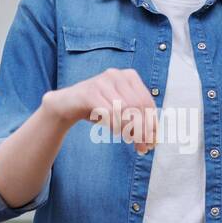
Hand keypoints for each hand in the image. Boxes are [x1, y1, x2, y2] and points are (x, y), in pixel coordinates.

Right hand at [42, 68, 157, 153]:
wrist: (67, 104)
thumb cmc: (97, 108)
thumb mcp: (121, 112)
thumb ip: (137, 120)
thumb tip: (154, 140)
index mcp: (129, 76)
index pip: (147, 102)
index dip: (152, 124)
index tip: (152, 143)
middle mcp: (117, 74)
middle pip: (138, 106)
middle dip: (142, 130)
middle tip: (142, 148)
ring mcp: (102, 81)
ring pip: (124, 109)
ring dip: (129, 129)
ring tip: (128, 139)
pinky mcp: (89, 92)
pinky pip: (108, 112)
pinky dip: (114, 125)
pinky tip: (115, 131)